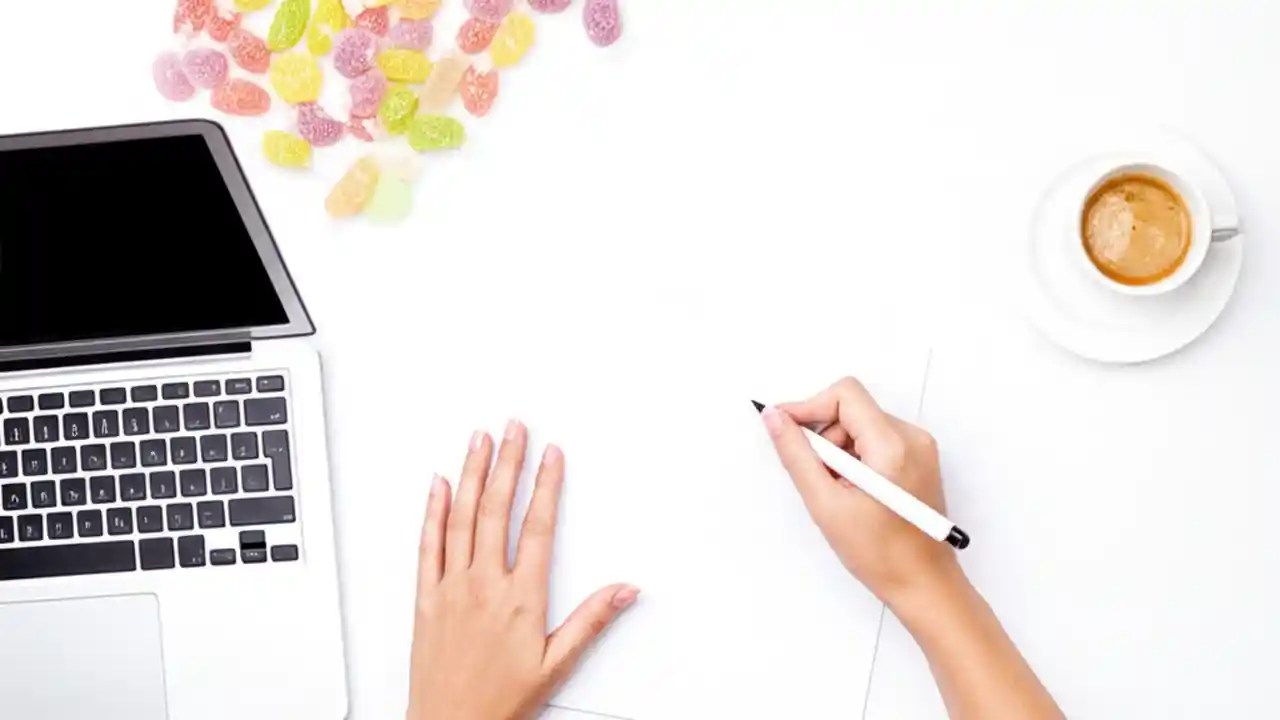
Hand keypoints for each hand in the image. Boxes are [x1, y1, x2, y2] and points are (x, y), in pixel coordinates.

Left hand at [407, 421, 639, 719]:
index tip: (552, 454)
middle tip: (515, 428)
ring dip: (472, 473)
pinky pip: (427, 544)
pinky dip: (432, 510)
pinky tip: (439, 485)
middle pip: (496, 509)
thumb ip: (591, 620)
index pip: (537, 526)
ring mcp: (451, 588)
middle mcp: (483, 585)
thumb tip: (624, 591)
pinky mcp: (425, 598)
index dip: (546, 484)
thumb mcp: (556, 663)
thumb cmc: (499, 701)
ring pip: (461, 517)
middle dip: (509, 462)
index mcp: (520, 597)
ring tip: (480, 440)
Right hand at [761, 377, 963, 607]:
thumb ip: (796, 454)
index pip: (844, 394)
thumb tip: (775, 418)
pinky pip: (876, 440)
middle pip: (851, 410)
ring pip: (861, 426)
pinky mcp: (919, 459)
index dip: (809, 407)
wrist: (925, 585)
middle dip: (825, 439)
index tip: (785, 429)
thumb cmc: (881, 555)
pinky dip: (856, 459)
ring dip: (839, 452)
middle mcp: (912, 438)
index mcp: (893, 446)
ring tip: (840, 493)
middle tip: (821, 480)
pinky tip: (855, 492)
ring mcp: (920, 448)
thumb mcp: (826, 504)